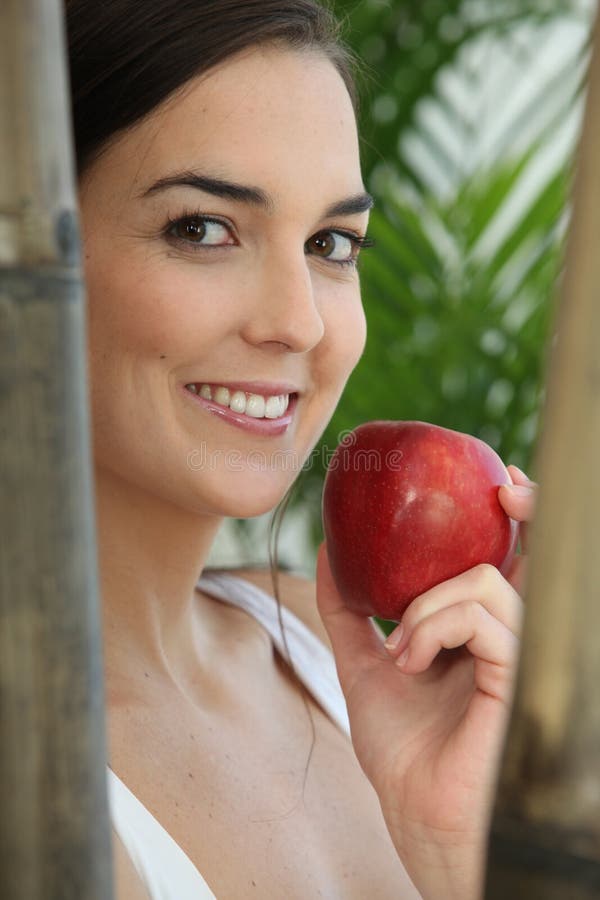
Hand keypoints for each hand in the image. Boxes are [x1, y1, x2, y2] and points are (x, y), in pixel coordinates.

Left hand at [316, 469, 535, 899]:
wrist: (416, 812)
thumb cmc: (404, 749)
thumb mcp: (365, 665)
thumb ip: (349, 610)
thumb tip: (328, 549)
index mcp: (484, 632)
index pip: (513, 561)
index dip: (518, 516)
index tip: (494, 482)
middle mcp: (511, 637)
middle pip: (536, 558)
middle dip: (526, 511)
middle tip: (499, 488)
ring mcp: (520, 655)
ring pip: (487, 583)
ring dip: (428, 605)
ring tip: (402, 647)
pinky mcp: (520, 676)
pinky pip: (484, 618)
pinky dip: (435, 627)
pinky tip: (411, 660)